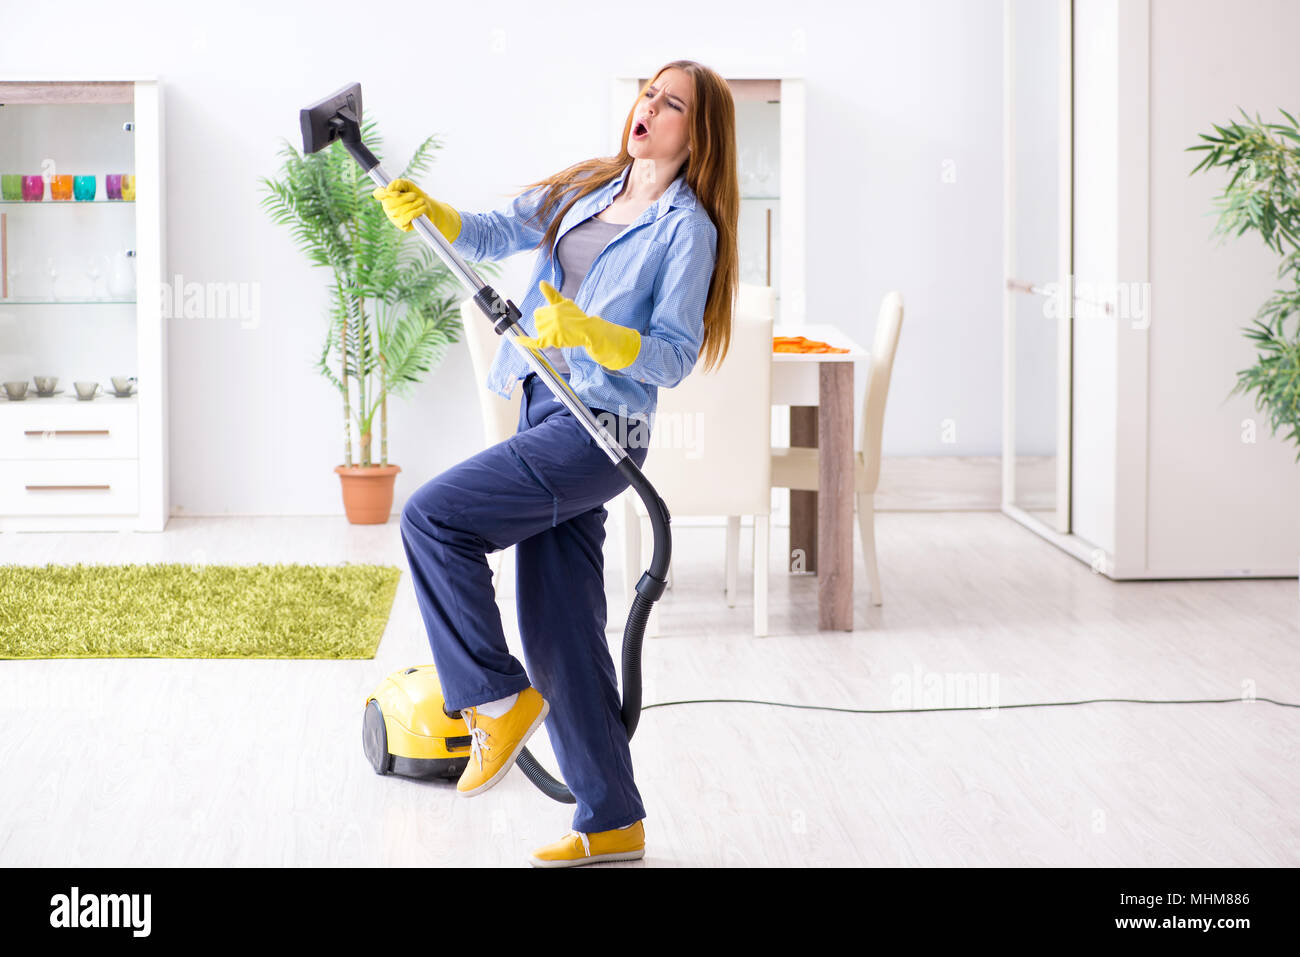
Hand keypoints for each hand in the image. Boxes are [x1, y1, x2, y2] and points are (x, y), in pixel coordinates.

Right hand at [371, 178, 461, 240]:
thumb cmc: (415, 195)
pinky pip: (405, 219)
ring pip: (398, 211)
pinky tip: (422, 209)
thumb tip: (389, 189)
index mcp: (387, 196)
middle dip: (405, 198)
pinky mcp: (402, 226)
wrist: (429, 207)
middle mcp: (388, 208)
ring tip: (422, 202)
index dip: (382, 193)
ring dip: (413, 204)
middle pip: (389, 203)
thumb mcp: (407, 185)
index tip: (396, 193)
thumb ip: (397, 183)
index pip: (378, 194)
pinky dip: (415, 212)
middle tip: (415, 196)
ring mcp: (394, 218)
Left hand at [515, 281, 640, 370]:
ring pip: (539, 331)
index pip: (539, 313)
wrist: (588, 331)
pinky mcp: (551, 340)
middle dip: (545, 324)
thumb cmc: (577, 317)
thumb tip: (541, 283)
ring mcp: (551, 329)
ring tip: (560, 332)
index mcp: (553, 308)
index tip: (555, 319)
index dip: (546, 317)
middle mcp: (551, 318)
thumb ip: (552, 294)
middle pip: (537, 322)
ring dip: (546, 333)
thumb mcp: (565, 302)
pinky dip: (525, 342)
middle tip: (560, 326)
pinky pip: (534, 342)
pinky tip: (517, 340)